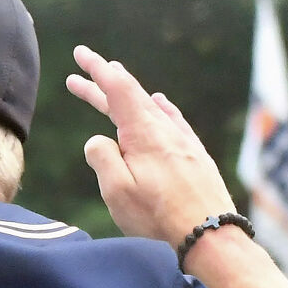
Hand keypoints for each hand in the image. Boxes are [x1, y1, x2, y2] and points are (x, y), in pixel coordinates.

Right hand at [65, 45, 238, 247]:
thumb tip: (98, 141)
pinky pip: (172, 119)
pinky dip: (158, 107)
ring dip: (127, 97)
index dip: (96, 70)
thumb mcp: (117, 190)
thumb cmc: (158, 217)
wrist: (209, 234)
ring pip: (150, 108)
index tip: (81, 54)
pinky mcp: (195, 154)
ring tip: (113, 84)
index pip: (117, 89)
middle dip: (103, 82)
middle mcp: (165, 129)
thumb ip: (102, 157)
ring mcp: (183, 140)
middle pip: (131, 96)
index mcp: (144, 133)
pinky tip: (160, 103)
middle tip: (79, 71)